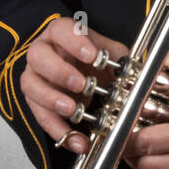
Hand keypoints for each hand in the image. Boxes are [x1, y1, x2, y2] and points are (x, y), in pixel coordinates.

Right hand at [19, 16, 128, 153]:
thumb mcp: (112, 54)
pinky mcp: (35, 101)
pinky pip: (40, 116)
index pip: (61, 29)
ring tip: (73, 111)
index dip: (74, 41)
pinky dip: (58, 129)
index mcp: (61, 34)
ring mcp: (35, 76)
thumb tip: (138, 72)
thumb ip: (119, 59)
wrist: (86, 75)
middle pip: (37, 56)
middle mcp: (42, 52)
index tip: (92, 56)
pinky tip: (75, 139)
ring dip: (52, 100)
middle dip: (59, 71)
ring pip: (30, 85)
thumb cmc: (95, 60)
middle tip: (81, 84)